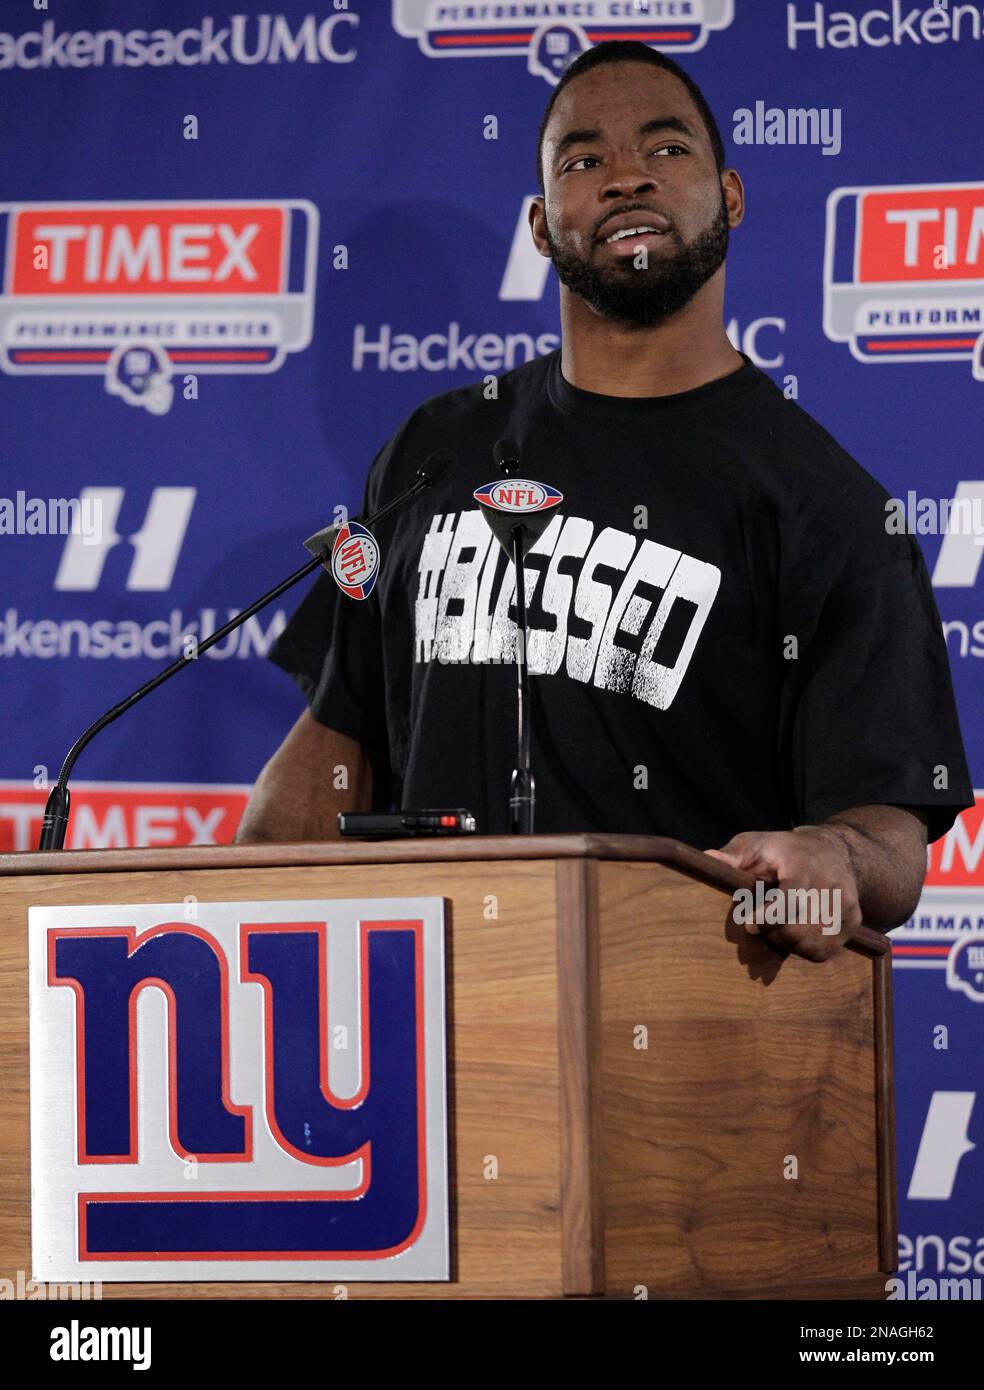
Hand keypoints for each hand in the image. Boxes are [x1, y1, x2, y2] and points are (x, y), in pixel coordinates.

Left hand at [705, 826, 863, 961]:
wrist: (832, 850)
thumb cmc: (784, 849)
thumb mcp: (756, 843)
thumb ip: (734, 854)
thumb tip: (709, 859)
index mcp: (803, 862)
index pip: (791, 896)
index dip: (769, 916)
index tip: (749, 923)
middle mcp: (831, 882)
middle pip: (800, 926)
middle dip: (773, 932)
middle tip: (758, 926)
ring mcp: (846, 903)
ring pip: (812, 942)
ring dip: (787, 943)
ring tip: (776, 929)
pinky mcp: (853, 920)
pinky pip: (825, 950)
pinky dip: (804, 950)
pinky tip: (794, 936)